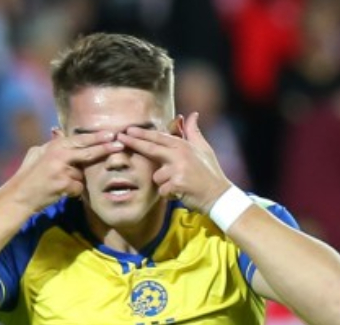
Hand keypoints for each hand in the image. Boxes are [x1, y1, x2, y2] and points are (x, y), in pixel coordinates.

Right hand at [5, 132, 118, 213]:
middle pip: (88, 151)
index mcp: (54, 146)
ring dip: (76, 181)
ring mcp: (62, 169)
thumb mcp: (37, 154)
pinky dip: (73, 192)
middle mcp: (59, 154)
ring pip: (82, 175)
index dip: (97, 137)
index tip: (111, 134)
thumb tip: (58, 132)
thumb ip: (51, 144)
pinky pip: (78, 188)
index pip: (80, 140)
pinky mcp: (64, 184)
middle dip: (105, 148)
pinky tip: (60, 192)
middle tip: (120, 145)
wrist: (19, 196)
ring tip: (59, 184)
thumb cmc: (27, 175)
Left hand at [117, 113, 231, 214]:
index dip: (142, 134)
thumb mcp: (204, 149)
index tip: (128, 130)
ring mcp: (178, 170)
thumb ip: (193, 131)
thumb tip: (192, 114)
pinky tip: (181, 194)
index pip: (159, 138)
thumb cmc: (210, 172)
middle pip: (151, 149)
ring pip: (157, 177)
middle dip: (134, 143)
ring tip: (179, 184)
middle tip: (120, 137)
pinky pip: (162, 191)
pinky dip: (169, 195)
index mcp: (184, 146)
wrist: (219, 195)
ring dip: (164, 183)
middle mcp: (180, 155)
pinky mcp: (177, 185)